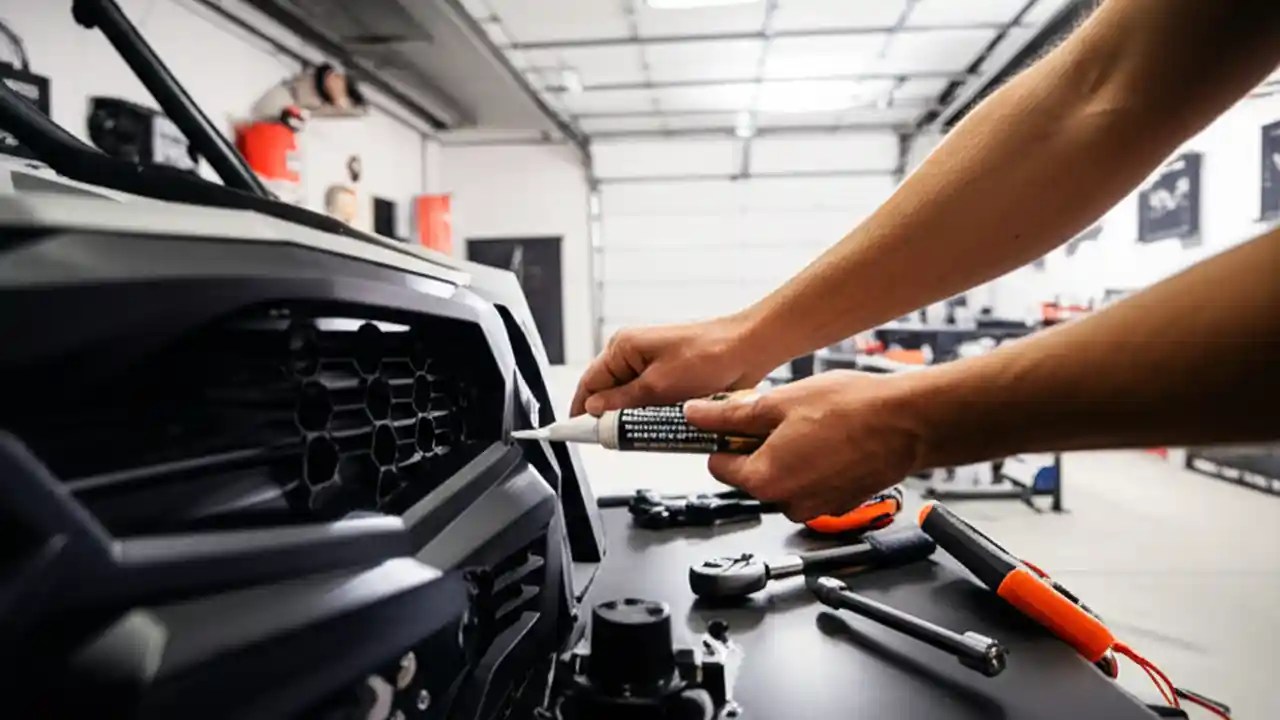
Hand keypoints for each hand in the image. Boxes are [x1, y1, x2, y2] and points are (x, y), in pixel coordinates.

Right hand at [571, 315, 771, 415]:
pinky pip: (650, 401)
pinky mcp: (669, 377)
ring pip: (630, 401)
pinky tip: (661, 425)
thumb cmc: (709, 354)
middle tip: (619, 440)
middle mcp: (633, 354)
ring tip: (645, 431)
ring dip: (635, 418)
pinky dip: (652, 415)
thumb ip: (623, 400)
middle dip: (611, 419)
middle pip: (607, 394)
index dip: (580, 410)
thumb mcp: (659, 384)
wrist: (748, 349)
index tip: (578, 434)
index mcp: (623, 347)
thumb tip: (594, 409)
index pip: (588, 382)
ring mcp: (652, 366)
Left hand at [683, 370, 928, 521]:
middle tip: (784, 417)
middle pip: (752, 475)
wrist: (907, 423)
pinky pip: (812, 486)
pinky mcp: (839, 504)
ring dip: (788, 457)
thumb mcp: (779, 402)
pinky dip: (815, 466)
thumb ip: (730, 415)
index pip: (719, 465)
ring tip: (812, 427)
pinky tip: (831, 441)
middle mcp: (787, 503)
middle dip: (760, 447)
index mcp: (764, 479)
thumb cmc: (851, 410)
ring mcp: (816, 507)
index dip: (725, 439)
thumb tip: (695, 416)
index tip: (736, 422)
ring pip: (783, 481)